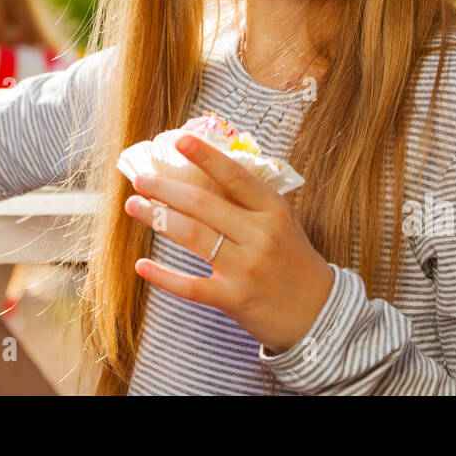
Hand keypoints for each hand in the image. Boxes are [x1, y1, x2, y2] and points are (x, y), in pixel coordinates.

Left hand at [123, 134, 334, 354]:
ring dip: (157, 219)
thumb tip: (209, 172)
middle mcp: (260, 235)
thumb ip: (251, 202)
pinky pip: (191, 286)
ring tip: (133, 206)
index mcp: (273, 210)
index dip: (205, 156)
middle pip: (202, 204)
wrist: (322, 315)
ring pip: (192, 236)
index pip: (234, 176)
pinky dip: (164, 276)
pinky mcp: (235, 299)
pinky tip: (142, 266)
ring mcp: (246, 268)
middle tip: (140, 179)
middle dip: (165, 189)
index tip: (179, 140)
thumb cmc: (296, 262)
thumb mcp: (283, 223)